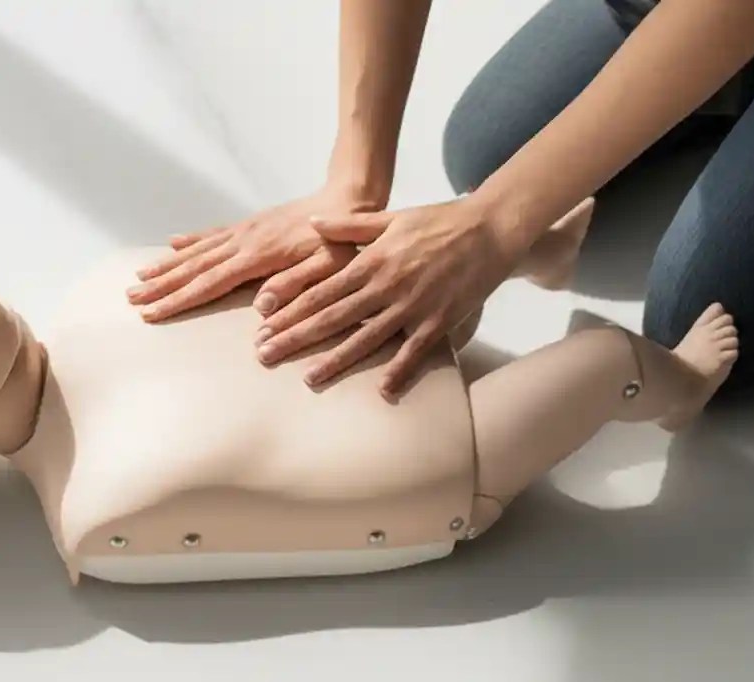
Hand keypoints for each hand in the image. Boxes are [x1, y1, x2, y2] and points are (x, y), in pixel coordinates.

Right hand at [126, 187, 382, 321]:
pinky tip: (172, 245)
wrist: (346, 200)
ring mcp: (243, 231)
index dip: (178, 301)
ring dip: (167, 265)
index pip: (209, 284)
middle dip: (160, 285)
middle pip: (193, 268)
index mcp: (257, 258)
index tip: (151, 313)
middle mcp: (242, 243)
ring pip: (196, 251)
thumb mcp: (327, 269)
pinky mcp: (249, 225)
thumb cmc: (340, 242)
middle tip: (130, 297)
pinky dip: (190, 241)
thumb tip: (261, 310)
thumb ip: (295, 287)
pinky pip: (212, 234)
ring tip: (140, 275)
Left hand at [254, 197, 523, 397]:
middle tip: (264, 356)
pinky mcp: (440, 320)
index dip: (289, 310)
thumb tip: (312, 223)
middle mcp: (385, 285)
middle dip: (296, 338)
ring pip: (366, 338)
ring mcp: (412, 305)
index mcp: (370, 261)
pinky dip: (400, 371)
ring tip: (308, 378)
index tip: (263, 327)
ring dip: (336, 360)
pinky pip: (416, 351)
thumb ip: (349, 226)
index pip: (320, 291)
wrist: (490, 227)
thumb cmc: (437, 221)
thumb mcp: (389, 218)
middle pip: (332, 317)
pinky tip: (382, 391)